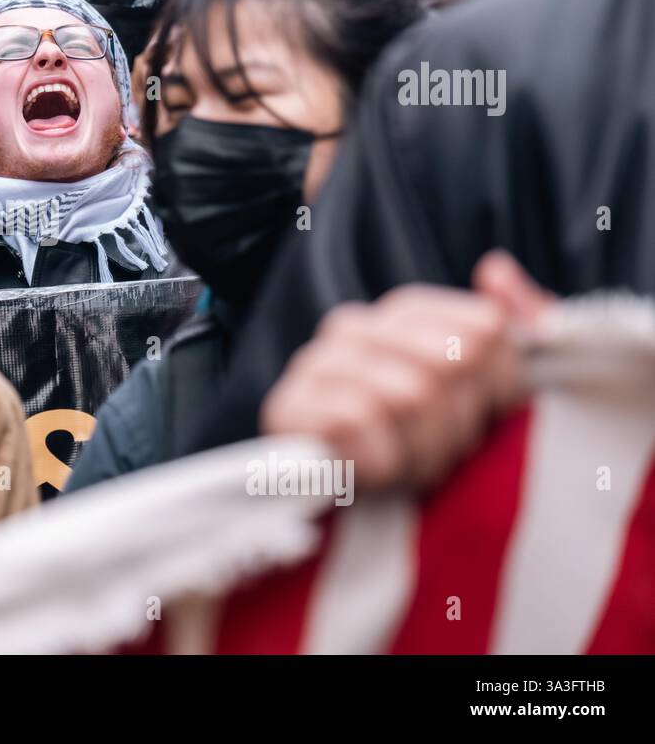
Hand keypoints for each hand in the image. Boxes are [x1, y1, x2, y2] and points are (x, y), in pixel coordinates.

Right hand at [259, 251, 552, 491]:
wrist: (356, 533)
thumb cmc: (425, 458)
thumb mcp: (490, 398)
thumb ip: (514, 331)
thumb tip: (494, 268)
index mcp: (403, 313)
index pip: (485, 329)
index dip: (497, 389)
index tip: (479, 419)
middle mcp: (352, 326)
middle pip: (451, 362)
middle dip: (458, 427)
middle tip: (438, 454)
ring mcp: (314, 364)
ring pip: (407, 392)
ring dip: (421, 453)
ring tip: (406, 471)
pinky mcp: (286, 407)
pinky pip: (357, 419)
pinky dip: (379, 461)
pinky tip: (371, 474)